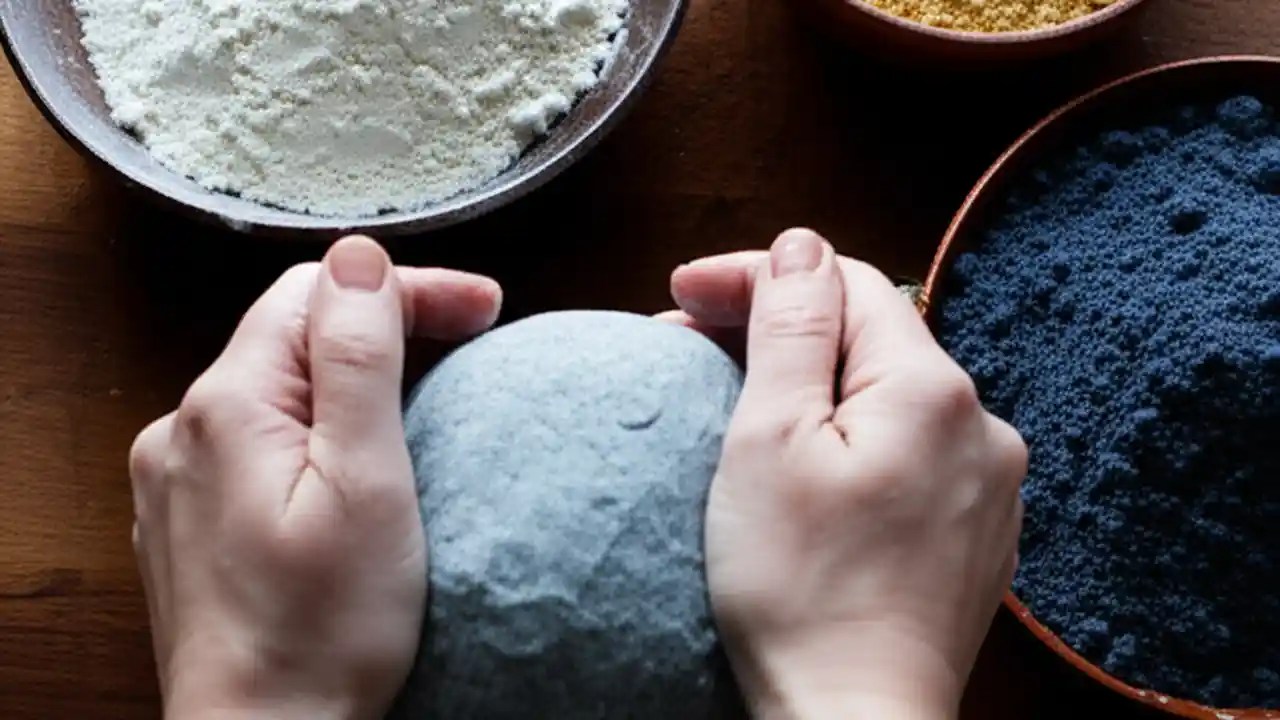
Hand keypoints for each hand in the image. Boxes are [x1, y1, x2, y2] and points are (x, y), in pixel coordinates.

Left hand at [128, 236, 501, 719]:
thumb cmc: (321, 635)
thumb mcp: (367, 484)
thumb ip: (358, 358)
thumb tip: (357, 257)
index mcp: (227, 407)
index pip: (318, 292)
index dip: (406, 286)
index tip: (484, 307)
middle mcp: (185, 430)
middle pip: (294, 332)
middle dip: (386, 321)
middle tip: (471, 334)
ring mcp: (180, 477)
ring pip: (279, 384)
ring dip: (355, 373)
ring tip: (429, 392)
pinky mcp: (192, 519)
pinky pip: (259, 439)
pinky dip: (317, 425)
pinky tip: (359, 458)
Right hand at [668, 230, 1025, 719]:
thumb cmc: (798, 591)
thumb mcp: (769, 439)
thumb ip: (791, 328)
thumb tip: (800, 247)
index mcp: (932, 391)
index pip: (842, 284)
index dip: (757, 276)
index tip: (683, 293)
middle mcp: (980, 427)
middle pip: (869, 338)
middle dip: (779, 330)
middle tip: (692, 345)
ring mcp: (987, 486)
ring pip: (888, 396)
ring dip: (815, 384)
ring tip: (739, 406)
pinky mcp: (976, 534)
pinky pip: (910, 453)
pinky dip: (854, 440)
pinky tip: (807, 468)